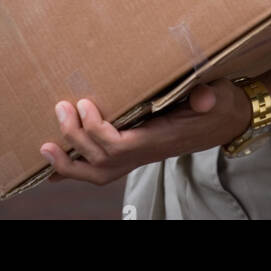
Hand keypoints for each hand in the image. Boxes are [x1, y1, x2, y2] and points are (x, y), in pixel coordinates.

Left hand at [41, 81, 253, 186]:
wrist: (225, 120)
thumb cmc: (219, 105)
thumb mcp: (219, 97)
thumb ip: (210, 97)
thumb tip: (204, 97)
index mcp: (159, 140)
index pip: (119, 146)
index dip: (96, 130)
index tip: (84, 103)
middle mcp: (144, 153)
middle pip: (100, 161)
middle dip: (76, 139)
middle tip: (61, 108)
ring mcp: (136, 157)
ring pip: (96, 173)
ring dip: (68, 163)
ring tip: (45, 146)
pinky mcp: (132, 153)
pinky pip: (98, 171)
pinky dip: (73, 171)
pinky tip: (54, 165)